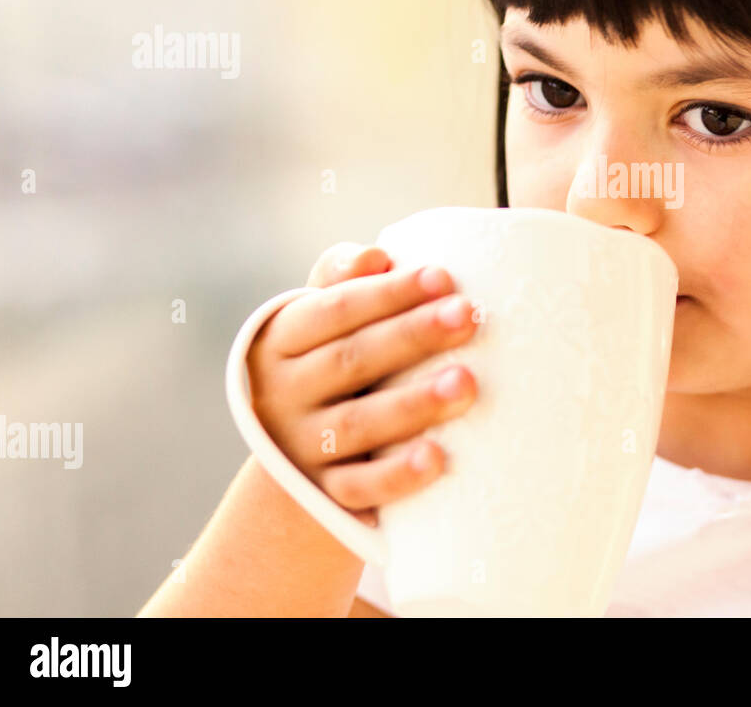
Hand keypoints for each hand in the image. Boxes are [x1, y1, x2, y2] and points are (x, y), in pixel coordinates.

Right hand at [246, 242, 477, 528]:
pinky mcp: (325, 495)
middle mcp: (284, 393)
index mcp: (281, 340)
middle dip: (412, 336)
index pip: (334, 309)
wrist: (291, 460)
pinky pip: (360, 487)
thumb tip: (377, 256)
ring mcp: (301, 447)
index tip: (443, 277)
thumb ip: (342, 282)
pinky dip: (397, 476)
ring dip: (413, 404)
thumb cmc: (328, 364)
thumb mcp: (319, 322)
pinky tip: (437, 459)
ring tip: (467, 383)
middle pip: (351, 361)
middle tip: (468, 316)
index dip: (388, 294)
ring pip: (357, 424)